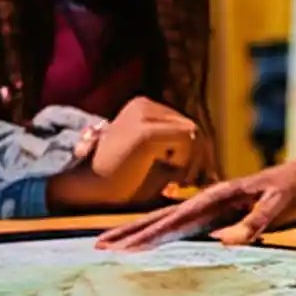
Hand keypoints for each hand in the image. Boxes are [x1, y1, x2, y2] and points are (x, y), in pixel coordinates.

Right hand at [52, 97, 198, 208]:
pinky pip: (185, 141)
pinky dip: (184, 161)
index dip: (197, 153)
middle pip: (193, 128)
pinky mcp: (145, 131)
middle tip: (189, 183)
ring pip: (192, 133)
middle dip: (199, 158)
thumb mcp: (154, 162)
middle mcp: (144, 105)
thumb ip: (179, 155)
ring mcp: (144, 114)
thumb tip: (211, 166)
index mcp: (144, 109)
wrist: (84, 190)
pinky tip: (170, 178)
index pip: (186, 126)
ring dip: (192, 161)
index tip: (193, 178)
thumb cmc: (117, 182)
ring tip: (176, 183)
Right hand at [96, 156, 295, 250]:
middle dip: (131, 233)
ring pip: (169, 221)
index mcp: (219, 196)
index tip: (122, 250)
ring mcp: (214, 207)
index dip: (148, 236)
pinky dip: (163, 233)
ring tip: (112, 244)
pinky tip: (150, 242)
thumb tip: (224, 241)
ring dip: (140, 232)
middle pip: (162, 218)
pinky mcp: (222, 214)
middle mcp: (211, 200)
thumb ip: (254, 223)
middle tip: (98, 246)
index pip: (176, 220)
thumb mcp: (281, 206)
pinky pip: (185, 226)